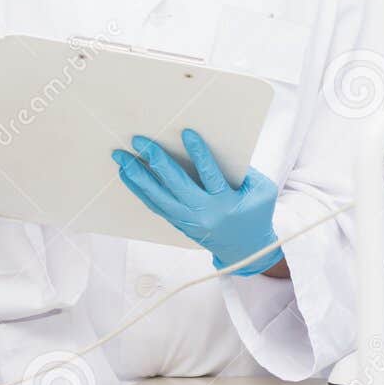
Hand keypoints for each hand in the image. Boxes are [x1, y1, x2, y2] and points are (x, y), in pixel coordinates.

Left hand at [112, 129, 283, 274]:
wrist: (246, 251)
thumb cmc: (256, 214)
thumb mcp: (261, 191)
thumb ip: (243, 170)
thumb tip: (216, 144)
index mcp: (227, 203)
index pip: (211, 175)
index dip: (199, 154)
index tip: (186, 133)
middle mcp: (204, 214)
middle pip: (176, 185)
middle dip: (157, 161)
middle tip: (140, 141)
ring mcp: (188, 221)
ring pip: (158, 198)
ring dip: (138, 177)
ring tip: (122, 158)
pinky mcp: (179, 224)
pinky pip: (155, 206)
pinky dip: (140, 190)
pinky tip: (128, 176)